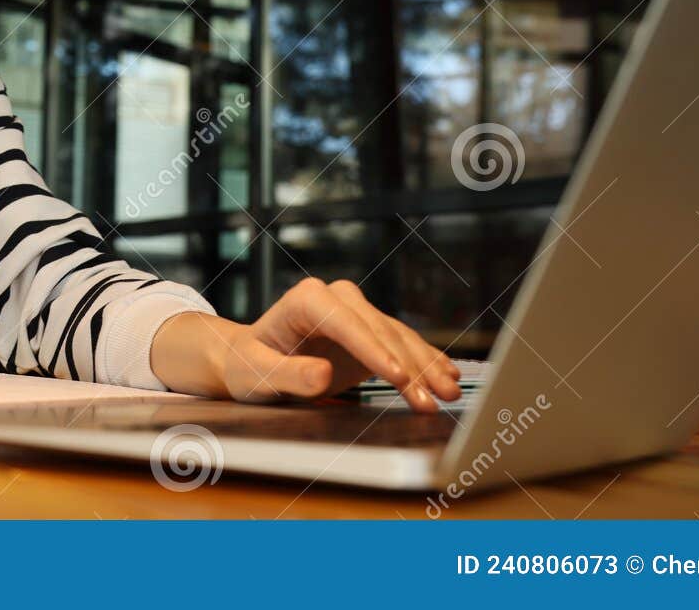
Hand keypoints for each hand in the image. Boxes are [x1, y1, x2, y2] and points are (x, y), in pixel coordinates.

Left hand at [150, 278, 462, 411]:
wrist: (250, 357)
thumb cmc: (249, 366)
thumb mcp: (257, 375)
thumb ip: (287, 376)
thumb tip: (323, 374)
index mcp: (306, 300)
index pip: (347, 325)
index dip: (374, 351)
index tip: (398, 376)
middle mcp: (335, 296)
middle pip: (380, 332)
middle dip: (409, 367)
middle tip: (433, 401)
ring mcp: (356, 310)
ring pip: (398, 337)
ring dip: (425, 367)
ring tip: (450, 395)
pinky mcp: (369, 329)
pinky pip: (403, 343)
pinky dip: (426, 360)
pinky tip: (448, 375)